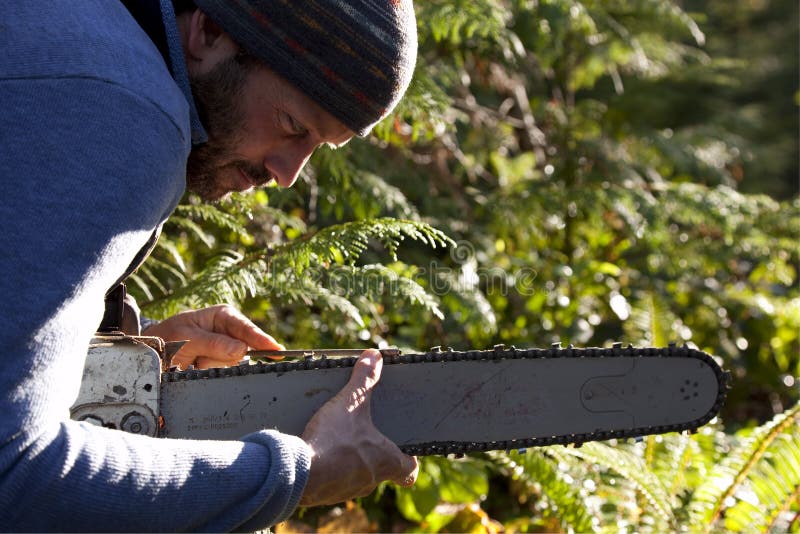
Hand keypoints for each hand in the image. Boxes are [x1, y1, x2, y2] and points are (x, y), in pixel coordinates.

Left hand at [142, 304, 283, 368]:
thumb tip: (242, 350)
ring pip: (233, 362)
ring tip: (194, 359)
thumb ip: (213, 343)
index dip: (261, 339)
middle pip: (242, 348)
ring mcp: (227, 348)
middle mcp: (229, 330)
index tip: (276, 350)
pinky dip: (210, 371)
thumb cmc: (169, 335)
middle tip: (200, 357)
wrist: (154, 350)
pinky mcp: (222, 363)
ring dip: (212, 364)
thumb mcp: (187, 337)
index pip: (245, 328)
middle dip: (221, 356)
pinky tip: (198, 364)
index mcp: (223, 315)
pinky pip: (225, 371)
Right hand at [299, 349, 418, 506]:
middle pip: (382, 470)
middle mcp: (371, 481)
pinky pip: (333, 483)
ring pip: (357, 477)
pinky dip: (329, 469)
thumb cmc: (333, 441)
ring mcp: (347, 491)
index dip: (409, 460)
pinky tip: (318, 451)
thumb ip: (364, 379)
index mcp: (386, 461)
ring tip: (338, 439)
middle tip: (365, 434)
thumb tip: (374, 356)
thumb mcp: (350, 402)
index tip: (404, 450)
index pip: (410, 471)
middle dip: (374, 453)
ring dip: (350, 461)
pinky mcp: (325, 495)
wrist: (297, 472)